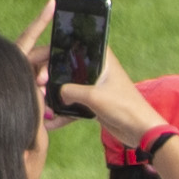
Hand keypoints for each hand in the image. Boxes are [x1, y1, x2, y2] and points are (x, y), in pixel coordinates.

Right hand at [19, 0, 165, 140]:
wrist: (142, 131)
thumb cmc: (124, 107)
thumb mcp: (94, 96)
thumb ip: (70, 91)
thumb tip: (53, 94)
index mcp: (100, 58)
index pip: (70, 46)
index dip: (51, 51)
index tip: (36, 61)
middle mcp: (95, 69)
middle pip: (64, 67)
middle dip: (48, 76)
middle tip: (37, 85)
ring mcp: (93, 86)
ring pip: (66, 87)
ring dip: (53, 96)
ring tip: (40, 103)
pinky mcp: (93, 103)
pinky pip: (72, 105)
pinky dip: (63, 113)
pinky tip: (50, 122)